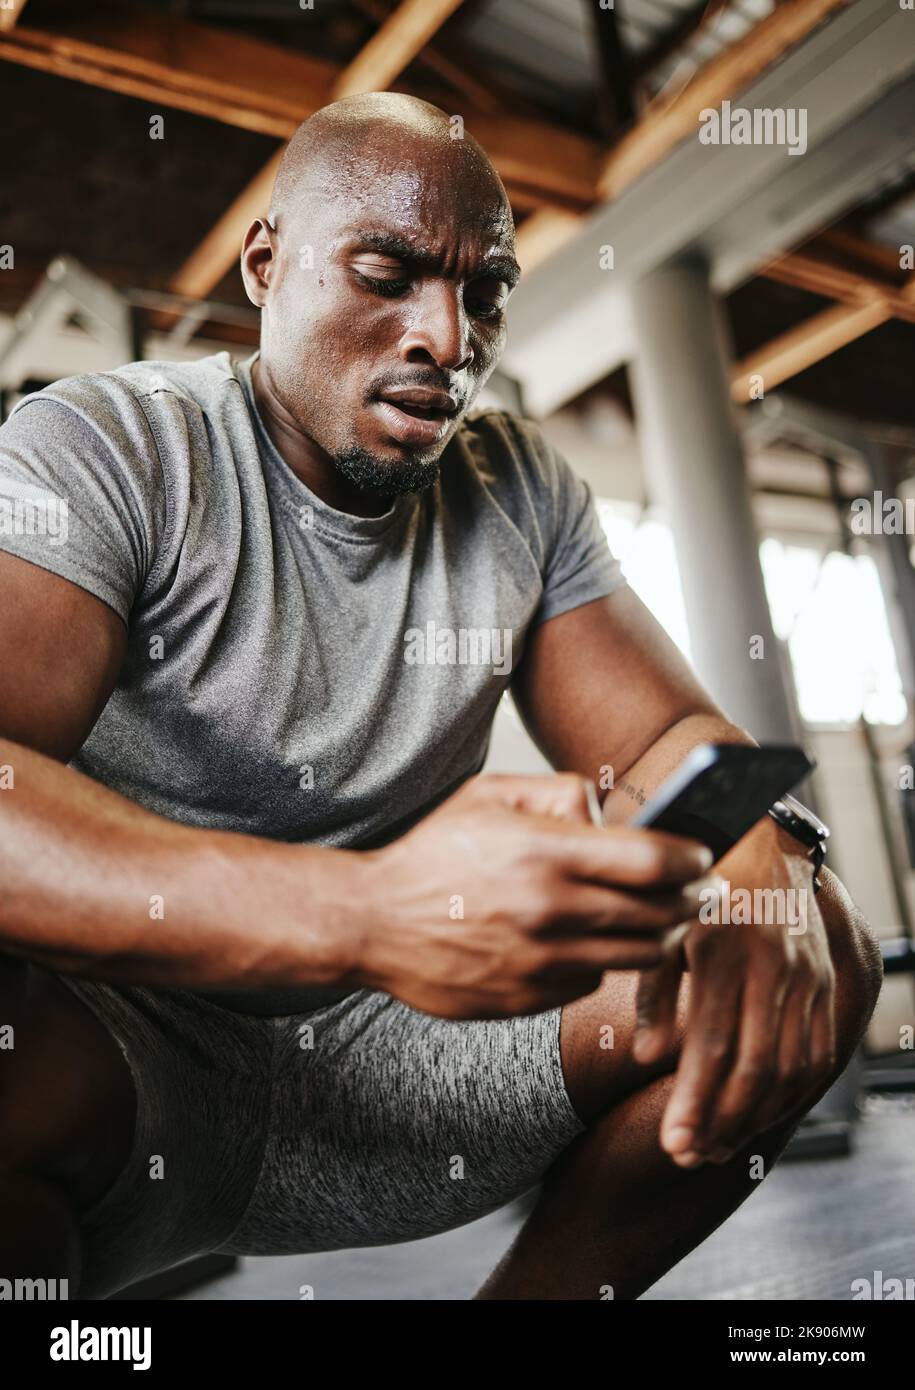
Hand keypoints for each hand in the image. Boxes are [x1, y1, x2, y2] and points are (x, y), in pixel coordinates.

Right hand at [354, 772, 713, 1019]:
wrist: (373, 923)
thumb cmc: (434, 852)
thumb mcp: (490, 795)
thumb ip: (560, 792)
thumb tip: (614, 813)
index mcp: (544, 853)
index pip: (654, 861)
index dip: (692, 859)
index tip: (702, 856)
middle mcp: (549, 911)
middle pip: (660, 914)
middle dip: (692, 899)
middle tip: (701, 889)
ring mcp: (540, 962)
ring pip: (638, 955)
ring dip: (660, 935)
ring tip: (661, 916)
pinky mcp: (529, 1000)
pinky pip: (593, 980)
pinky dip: (604, 960)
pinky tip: (592, 940)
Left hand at [633, 820, 836, 1166]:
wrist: (760, 843)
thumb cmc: (697, 889)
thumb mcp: (662, 928)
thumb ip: (653, 993)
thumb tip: (649, 1057)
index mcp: (721, 950)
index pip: (711, 1045)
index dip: (693, 1102)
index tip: (674, 1144)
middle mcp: (770, 965)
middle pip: (754, 1067)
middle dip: (722, 1122)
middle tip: (692, 1156)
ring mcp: (804, 974)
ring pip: (790, 1067)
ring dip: (756, 1117)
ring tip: (720, 1146)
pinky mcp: (824, 980)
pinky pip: (817, 1051)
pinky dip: (793, 1093)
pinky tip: (762, 1114)